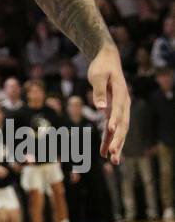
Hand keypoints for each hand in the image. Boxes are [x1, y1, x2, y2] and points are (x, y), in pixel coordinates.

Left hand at [87, 44, 129, 164]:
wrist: (107, 60)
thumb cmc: (101, 66)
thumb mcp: (97, 75)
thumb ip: (98, 91)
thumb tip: (100, 108)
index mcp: (121, 93)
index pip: (118, 109)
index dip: (115, 120)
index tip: (110, 130)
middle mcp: (123, 103)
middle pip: (123, 124)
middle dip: (118, 140)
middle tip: (114, 155)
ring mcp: (120, 109)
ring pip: (120, 130)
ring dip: (116, 145)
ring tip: (113, 161)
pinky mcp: (114, 111)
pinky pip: (112, 128)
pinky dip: (109, 140)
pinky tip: (104, 152)